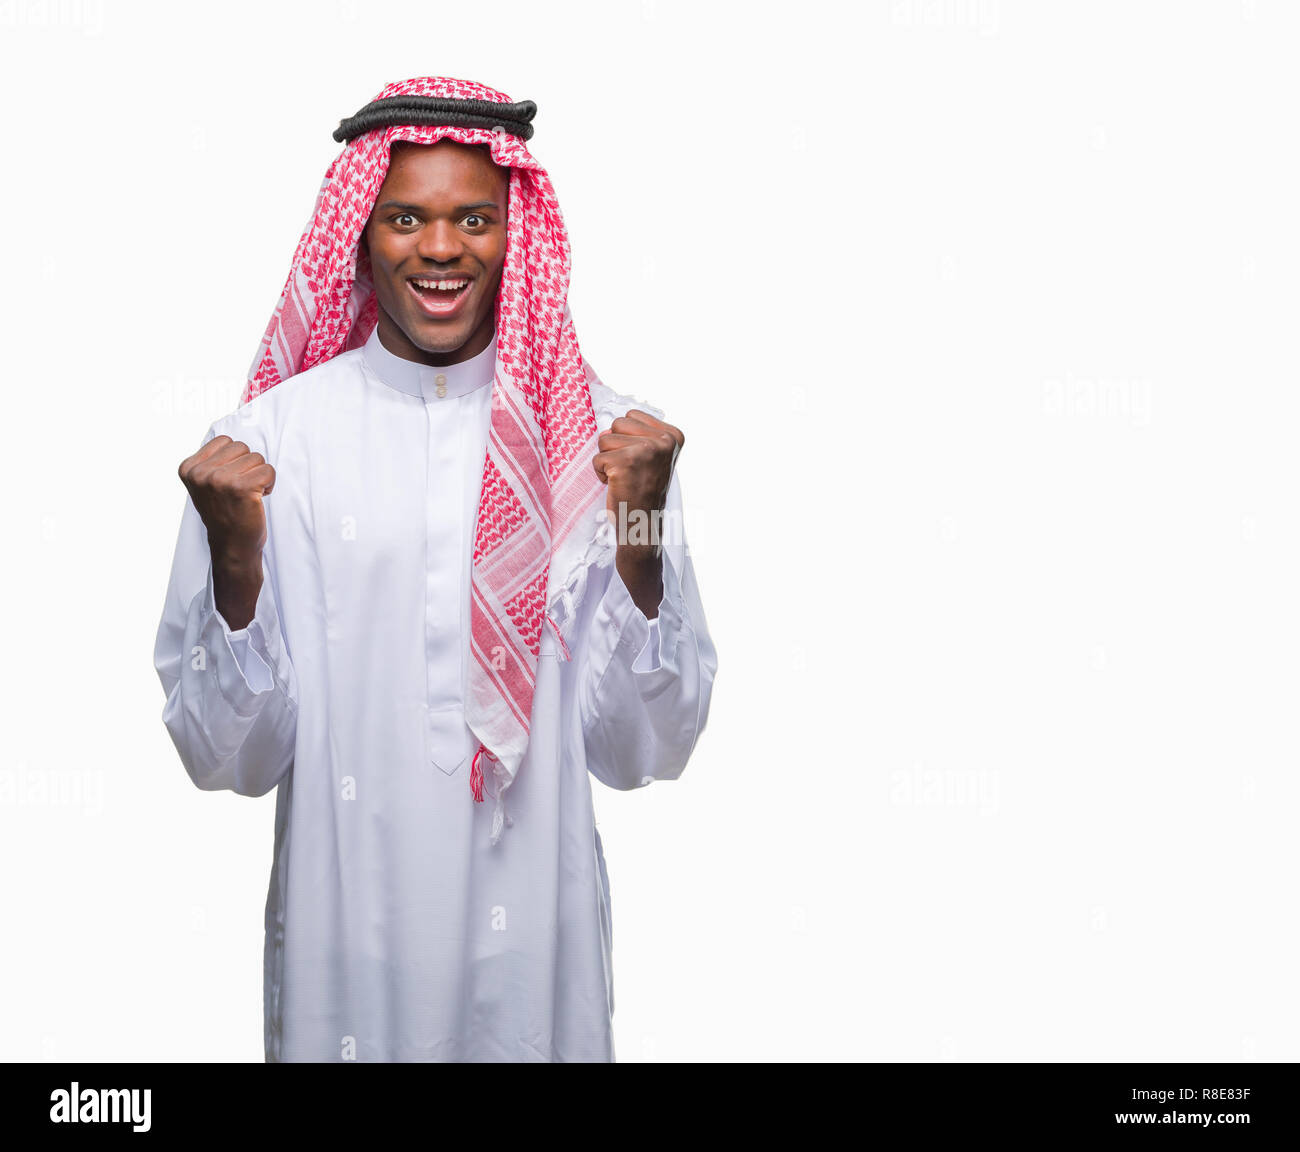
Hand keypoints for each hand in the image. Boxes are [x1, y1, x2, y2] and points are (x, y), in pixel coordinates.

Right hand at [178, 435, 275, 628]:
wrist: (232, 547)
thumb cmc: (226, 513)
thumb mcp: (207, 483)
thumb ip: (213, 459)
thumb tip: (236, 420)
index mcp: (188, 468)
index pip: (226, 441)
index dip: (235, 460)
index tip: (228, 483)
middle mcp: (200, 473)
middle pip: (242, 447)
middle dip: (248, 467)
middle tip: (240, 492)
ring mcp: (219, 480)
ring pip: (257, 458)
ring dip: (259, 476)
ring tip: (248, 496)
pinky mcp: (240, 488)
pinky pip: (268, 470)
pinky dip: (270, 484)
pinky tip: (258, 500)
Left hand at [591, 410, 684, 617]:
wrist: (642, 526)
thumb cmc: (643, 490)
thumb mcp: (652, 456)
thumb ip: (638, 433)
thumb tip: (605, 427)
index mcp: (674, 435)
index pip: (631, 415)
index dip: (627, 439)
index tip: (640, 463)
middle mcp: (664, 441)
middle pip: (616, 424)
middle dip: (615, 448)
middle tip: (630, 471)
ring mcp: (645, 451)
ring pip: (604, 439)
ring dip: (607, 461)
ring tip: (623, 478)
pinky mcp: (625, 463)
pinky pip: (596, 458)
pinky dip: (600, 474)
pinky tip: (616, 486)